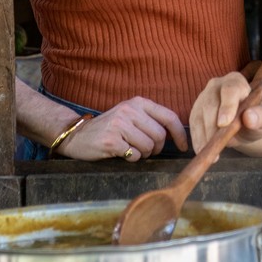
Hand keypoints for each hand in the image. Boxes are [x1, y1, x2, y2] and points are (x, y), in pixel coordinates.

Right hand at [57, 97, 187, 160]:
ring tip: (131, 150)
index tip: (184, 146)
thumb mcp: (130, 115)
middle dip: (157, 148)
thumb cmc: (109, 128)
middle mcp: (130, 110)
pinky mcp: (111, 140)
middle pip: (160, 135)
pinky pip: (134, 155)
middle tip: (146, 151)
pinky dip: (132, 158)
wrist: (78, 134)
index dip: (180, 134)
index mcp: (139, 103)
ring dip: (143, 154)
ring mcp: (120, 124)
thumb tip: (176, 135)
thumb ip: (150, 120)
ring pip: (148, 147)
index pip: (169, 117)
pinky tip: (121, 153)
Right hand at [189, 72, 261, 152]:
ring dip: (204, 136)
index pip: (230, 90)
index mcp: (236, 81)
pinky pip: (194, 127)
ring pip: (199, 116)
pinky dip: (198, 140)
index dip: (227, 106)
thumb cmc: (256, 118)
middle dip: (212, 125)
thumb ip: (260, 117)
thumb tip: (249, 117)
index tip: (224, 124)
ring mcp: (203, 98)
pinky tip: (204, 152)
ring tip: (212, 154)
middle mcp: (216, 85)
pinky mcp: (196, 113)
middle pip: (211, 103)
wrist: (246, 125)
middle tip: (217, 144)